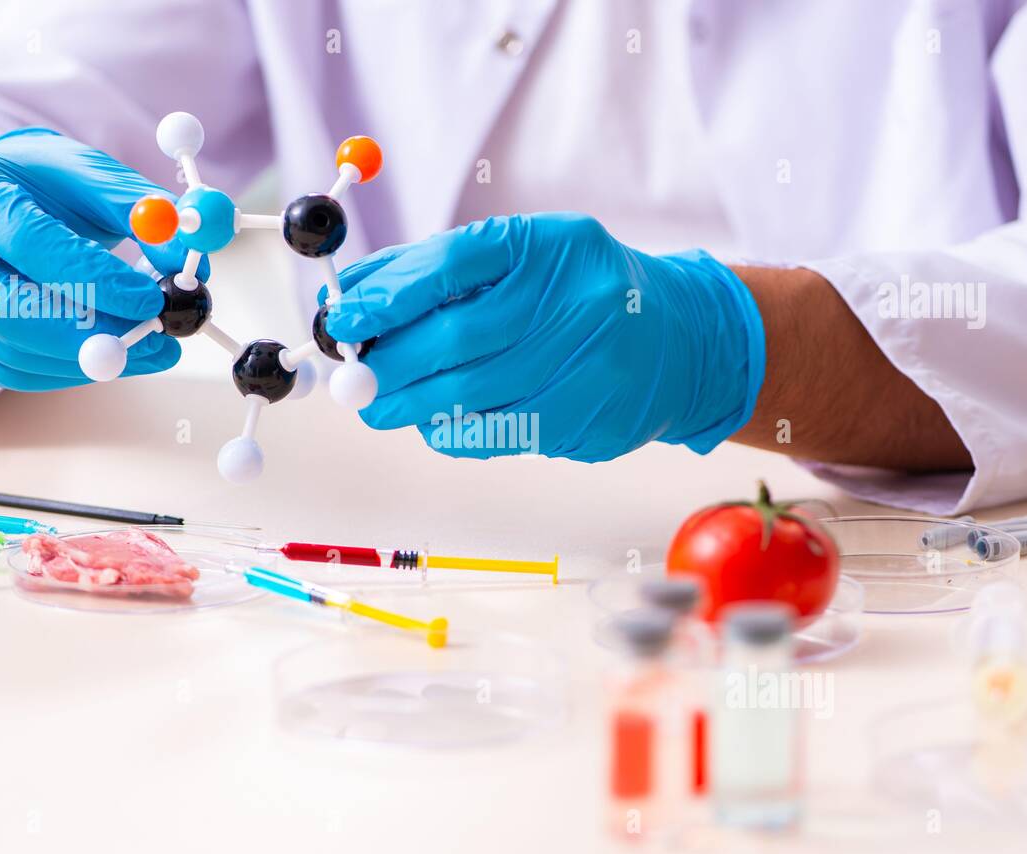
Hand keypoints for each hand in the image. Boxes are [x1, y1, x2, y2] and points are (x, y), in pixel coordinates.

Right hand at [0, 128, 205, 390]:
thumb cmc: (35, 184)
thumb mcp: (87, 176)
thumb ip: (140, 210)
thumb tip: (190, 260)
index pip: (30, 243)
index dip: (95, 278)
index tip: (153, 299)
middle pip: (4, 311)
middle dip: (91, 333)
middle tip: (158, 342)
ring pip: (9, 353)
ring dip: (88, 361)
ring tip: (147, 348)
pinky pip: (9, 371)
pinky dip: (66, 370)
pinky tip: (106, 356)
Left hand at [323, 213, 765, 461]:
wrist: (681, 340)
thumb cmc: (580, 290)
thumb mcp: (523, 256)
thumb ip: (440, 268)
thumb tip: (355, 294)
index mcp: (550, 246)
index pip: (452, 265)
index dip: (388, 294)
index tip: (345, 318)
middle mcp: (574, 302)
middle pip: (456, 339)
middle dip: (389, 364)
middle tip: (354, 378)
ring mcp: (586, 365)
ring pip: (472, 397)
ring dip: (410, 406)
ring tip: (379, 405)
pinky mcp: (586, 419)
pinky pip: (497, 435)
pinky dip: (452, 432)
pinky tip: (434, 422)